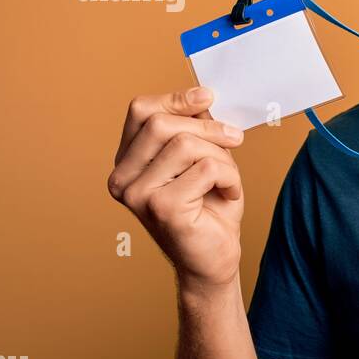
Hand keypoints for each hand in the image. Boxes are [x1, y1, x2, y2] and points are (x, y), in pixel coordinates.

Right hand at [107, 87, 246, 289]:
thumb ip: (195, 130)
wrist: (214, 261)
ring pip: (186, 144)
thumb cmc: (209, 210)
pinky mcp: (162, 208)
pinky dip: (229, 177)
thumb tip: (203, 96)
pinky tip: (229, 194)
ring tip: (228, 178)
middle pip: (161, 123)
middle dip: (207, 127)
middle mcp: (123, 178)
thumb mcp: (203, 159)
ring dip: (222, 157)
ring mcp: (138, 195)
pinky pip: (206, 169)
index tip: (207, 97)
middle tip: (235, 139)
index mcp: (127, 163)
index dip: (175, 99)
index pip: (140, 112)